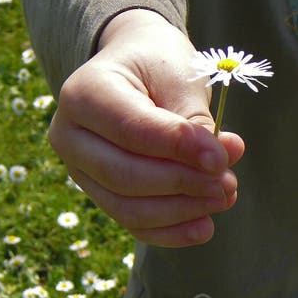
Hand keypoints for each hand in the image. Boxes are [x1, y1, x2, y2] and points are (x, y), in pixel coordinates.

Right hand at [48, 9, 243, 246]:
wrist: (132, 66)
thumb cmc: (156, 65)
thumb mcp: (178, 77)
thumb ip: (194, 122)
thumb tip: (218, 168)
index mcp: (83, 94)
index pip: (131, 131)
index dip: (178, 149)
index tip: (222, 158)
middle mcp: (69, 136)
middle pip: (124, 176)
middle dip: (182, 185)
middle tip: (228, 183)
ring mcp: (79, 171)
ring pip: (127, 208)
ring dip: (181, 211)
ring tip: (224, 197)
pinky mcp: (98, 194)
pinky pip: (132, 224)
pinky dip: (171, 232)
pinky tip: (204, 227)